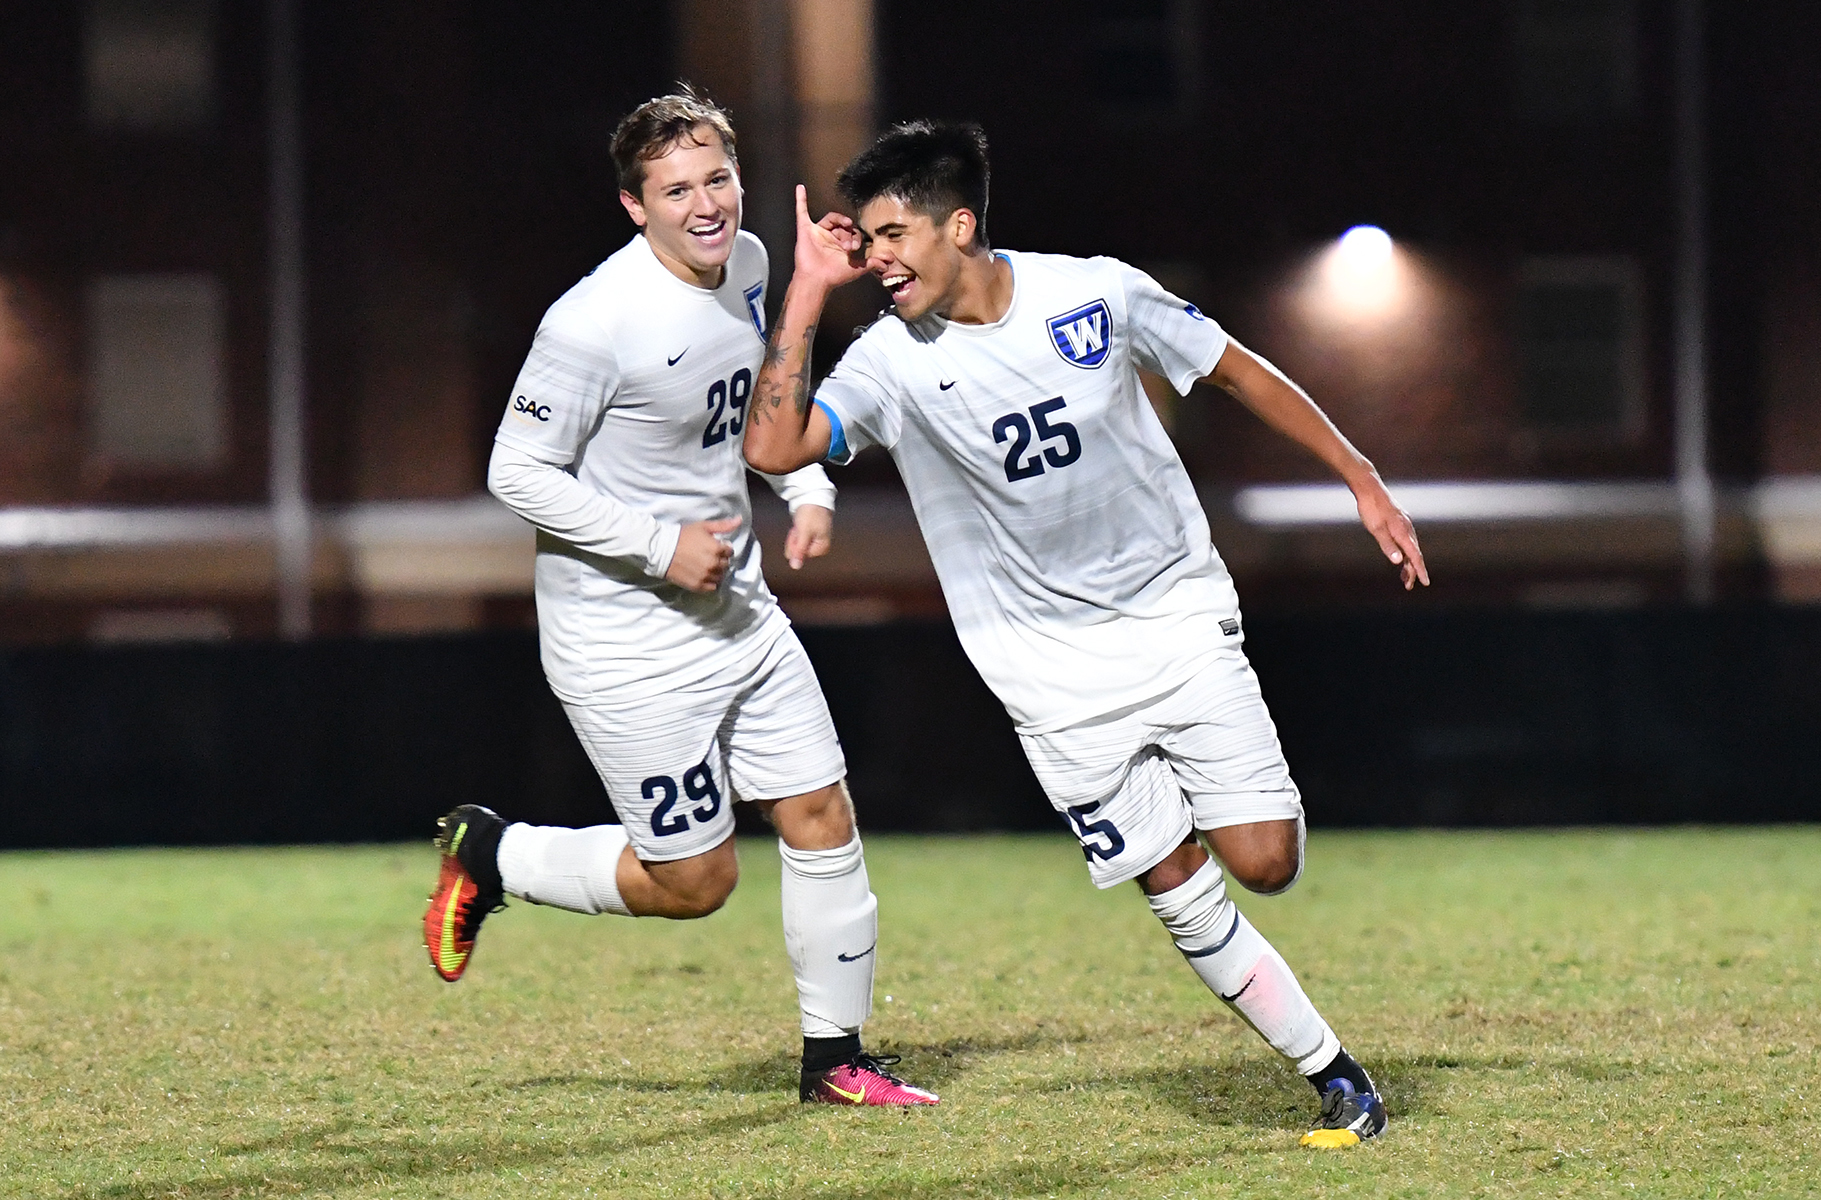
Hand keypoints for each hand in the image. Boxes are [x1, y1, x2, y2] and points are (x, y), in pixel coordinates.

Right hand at [666, 516, 741, 591]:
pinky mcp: (698, 586)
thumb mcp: (703, 527)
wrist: (662, 550)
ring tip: (704, 565)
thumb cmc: (683, 536)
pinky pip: (712, 587)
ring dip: (716, 572)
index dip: (722, 548)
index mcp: (717, 548)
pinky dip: (710, 582)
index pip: (729, 551)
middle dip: (720, 560)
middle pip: (725, 564)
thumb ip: (723, 525)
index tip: (713, 547)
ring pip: (720, 576)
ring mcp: (706, 576)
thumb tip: (740, 520)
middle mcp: (714, 564)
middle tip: (707, 556)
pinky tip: (702, 575)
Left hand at [784, 504, 832, 568]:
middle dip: (795, 540)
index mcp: (822, 548)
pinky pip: (798, 539)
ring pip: (797, 546)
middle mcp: (820, 547)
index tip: (799, 531)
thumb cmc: (811, 513)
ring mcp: (815, 541)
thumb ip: (799, 550)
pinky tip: (799, 524)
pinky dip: (796, 532)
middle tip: (799, 527)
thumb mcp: (804, 533)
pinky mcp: (810, 536)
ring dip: (795, 535)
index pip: (801, 555)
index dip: (796, 544)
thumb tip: (795, 566)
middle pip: (799, 552)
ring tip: (800, 524)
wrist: (813, 497)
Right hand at [793, 185, 866, 294]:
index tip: (855, 247)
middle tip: (849, 245)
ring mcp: (817, 233)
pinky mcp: (805, 230)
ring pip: (830, 218)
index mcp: (840, 244)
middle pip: (842, 225)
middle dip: (848, 234)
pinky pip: (802, 212)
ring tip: (845, 224)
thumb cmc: (834, 276)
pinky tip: (800, 189)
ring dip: (839, 221)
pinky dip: (800, 200)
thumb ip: (872, 263)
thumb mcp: (857, 268)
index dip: (855, 238)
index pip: (851, 233)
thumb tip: (888, 262)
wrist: (817, 280)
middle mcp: (829, 237)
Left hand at [1352, 475, 1429, 590]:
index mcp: (1402, 532)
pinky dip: (1405, 551)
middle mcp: (1407, 528)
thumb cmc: (1371, 508)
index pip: (1414, 556)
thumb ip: (1387, 546)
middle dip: (1413, 570)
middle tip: (1409, 585)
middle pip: (1413, 554)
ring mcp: (1404, 524)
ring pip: (1410, 547)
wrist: (1370, 488)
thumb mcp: (1376, 529)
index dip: (1420, 570)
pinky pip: (1406, 540)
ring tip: (1404, 576)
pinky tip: (1401, 556)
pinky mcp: (1400, 521)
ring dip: (1408, 562)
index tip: (1425, 582)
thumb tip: (1398, 561)